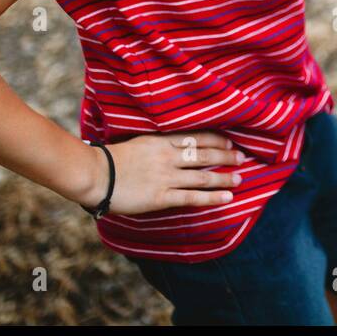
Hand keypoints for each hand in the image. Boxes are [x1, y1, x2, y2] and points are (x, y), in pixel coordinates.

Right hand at [79, 130, 245, 214]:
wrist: (94, 173)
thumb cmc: (110, 159)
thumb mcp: (138, 141)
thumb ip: (157, 144)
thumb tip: (172, 146)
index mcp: (161, 141)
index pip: (196, 137)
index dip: (216, 140)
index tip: (230, 142)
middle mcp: (168, 156)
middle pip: (204, 154)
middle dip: (226, 156)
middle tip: (242, 157)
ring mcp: (166, 176)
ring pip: (202, 176)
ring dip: (224, 177)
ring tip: (239, 179)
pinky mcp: (161, 196)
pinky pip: (192, 197)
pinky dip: (211, 197)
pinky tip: (226, 198)